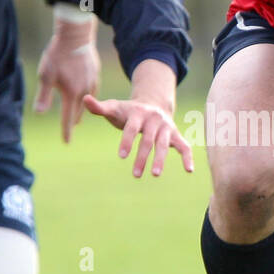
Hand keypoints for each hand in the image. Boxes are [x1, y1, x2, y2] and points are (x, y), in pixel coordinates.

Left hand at [33, 27, 100, 142]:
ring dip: (81, 109)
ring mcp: (92, 83)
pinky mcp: (96, 74)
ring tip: (77, 113)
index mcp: (71, 94)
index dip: (66, 131)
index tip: (66, 142)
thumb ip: (43, 96)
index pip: (67, 118)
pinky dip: (86, 97)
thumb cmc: (57, 55)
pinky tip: (83, 93)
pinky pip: (92, 90)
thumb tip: (39, 113)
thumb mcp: (45, 75)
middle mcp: (84, 91)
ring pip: (87, 102)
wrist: (75, 36)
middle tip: (70, 127)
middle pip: (78, 112)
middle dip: (73, 120)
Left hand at [82, 59, 192, 177]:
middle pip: (148, 139)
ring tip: (154, 175)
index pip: (132, 128)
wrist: (152, 104)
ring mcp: (166, 126)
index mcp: (138, 112)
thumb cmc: (128, 111)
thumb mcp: (114, 108)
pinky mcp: (175, 134)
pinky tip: (189, 171)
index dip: (127, 141)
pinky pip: (184, 146)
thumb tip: (84, 99)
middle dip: (142, 157)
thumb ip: (100, 107)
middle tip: (135, 175)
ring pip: (164, 144)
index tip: (121, 156)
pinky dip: (187, 157)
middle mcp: (154, 119)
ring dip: (160, 160)